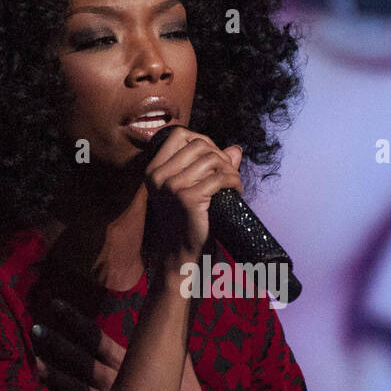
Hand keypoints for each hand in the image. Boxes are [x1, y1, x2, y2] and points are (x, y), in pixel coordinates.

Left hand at [32, 298, 219, 390]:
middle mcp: (118, 383)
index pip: (98, 337)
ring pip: (76, 389)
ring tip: (37, 364)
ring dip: (55, 377)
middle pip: (82, 360)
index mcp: (132, 362)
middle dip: (58, 345)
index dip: (75, 321)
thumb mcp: (178, 359)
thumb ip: (164, 337)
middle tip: (36, 330)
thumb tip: (165, 308)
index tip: (55, 305)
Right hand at [143, 127, 242, 267]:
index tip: (215, 158)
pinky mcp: (187, 198)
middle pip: (199, 144)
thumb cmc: (187, 222)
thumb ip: (211, 166)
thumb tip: (236, 149)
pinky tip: (235, 191)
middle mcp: (158, 176)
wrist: (181, 256)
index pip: (180, 134)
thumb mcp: (192, 188)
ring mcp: (171, 186)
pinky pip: (219, 178)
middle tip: (229, 174)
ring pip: (211, 159)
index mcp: (153, 170)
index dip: (203, 141)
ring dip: (229, 170)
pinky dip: (234, 182)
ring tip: (233, 184)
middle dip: (220, 156)